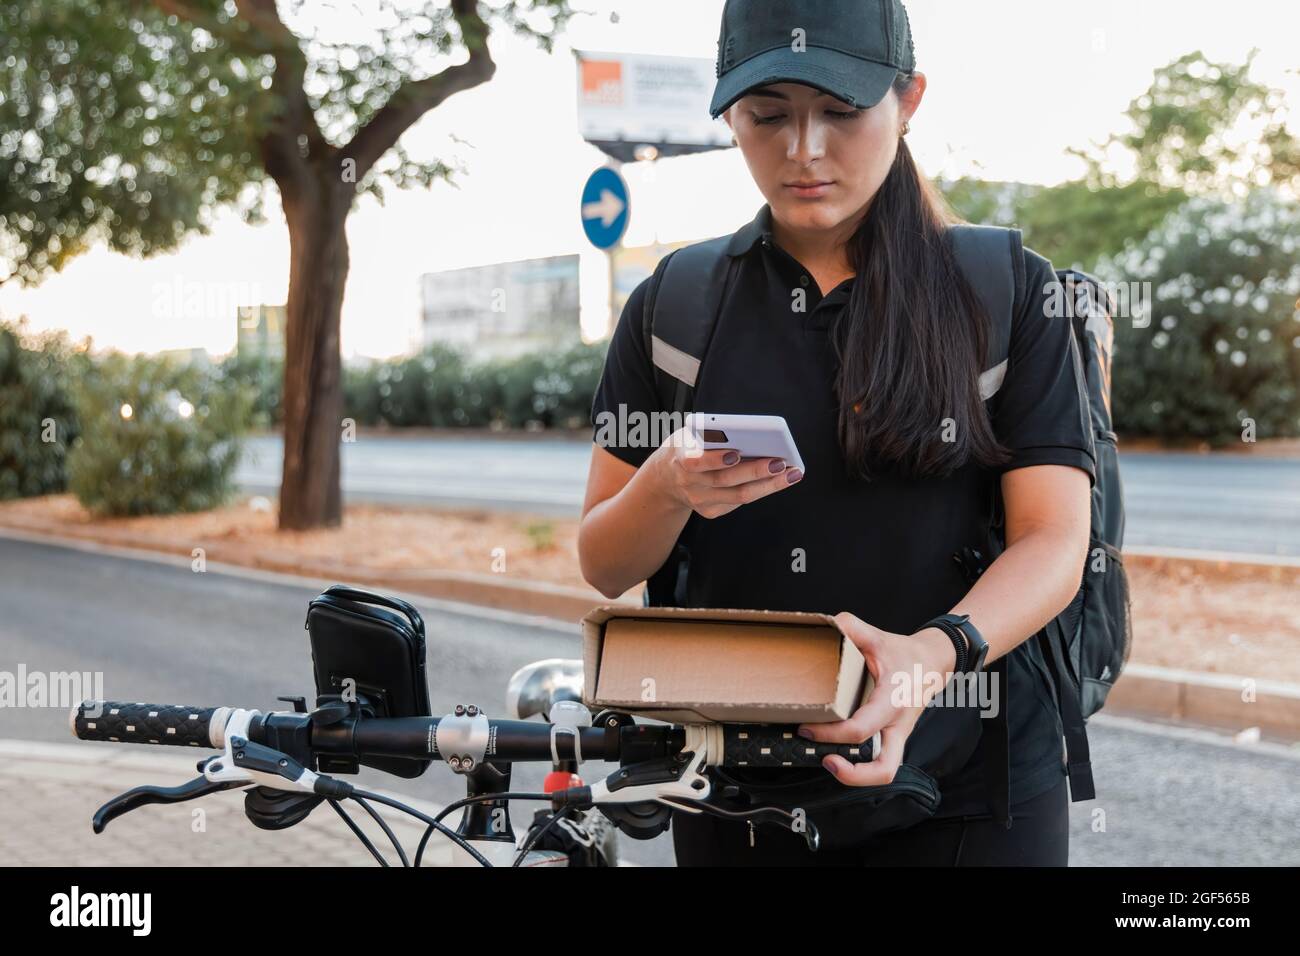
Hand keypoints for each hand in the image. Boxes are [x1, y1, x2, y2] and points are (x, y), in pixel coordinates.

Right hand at [650, 425, 802, 519]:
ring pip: (739, 496)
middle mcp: (690, 484)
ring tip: (791, 473)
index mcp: (681, 459)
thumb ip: (710, 434)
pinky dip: (762, 490)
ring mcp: (700, 501)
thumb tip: (747, 434)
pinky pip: (740, 502)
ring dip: (768, 484)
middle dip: (755, 471)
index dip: (716, 459)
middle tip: (780, 461)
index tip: (737, 452)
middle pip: (726, 480)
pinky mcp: (711, 512)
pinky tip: (781, 480)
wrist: (666, 478)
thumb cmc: (686, 447)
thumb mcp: (689, 435)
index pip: (697, 461)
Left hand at [796, 611, 956, 786]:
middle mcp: (898, 724)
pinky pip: (881, 762)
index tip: (807, 728)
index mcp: (893, 700)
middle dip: (850, 773)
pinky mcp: (894, 738)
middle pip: (883, 769)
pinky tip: (839, 752)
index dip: (831, 734)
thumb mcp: (878, 637)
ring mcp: (899, 735)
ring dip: (857, 776)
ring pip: (886, 772)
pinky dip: (861, 765)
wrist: (933, 662)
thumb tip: (825, 625)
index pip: (862, 728)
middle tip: (823, 758)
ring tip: (830, 761)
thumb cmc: (905, 653)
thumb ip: (850, 627)